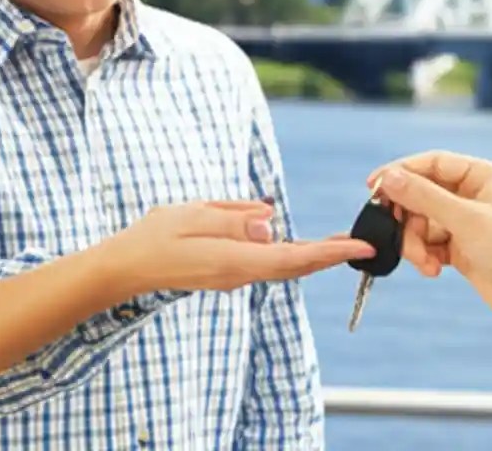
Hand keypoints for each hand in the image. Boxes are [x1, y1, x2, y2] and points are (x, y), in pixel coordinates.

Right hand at [106, 200, 374, 295]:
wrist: (127, 266)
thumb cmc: (155, 237)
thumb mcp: (194, 216)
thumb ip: (234, 219)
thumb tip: (269, 220)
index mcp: (235, 261)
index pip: (293, 257)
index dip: (330, 252)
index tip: (360, 247)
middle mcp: (241, 273)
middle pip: (295, 265)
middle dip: (330, 255)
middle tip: (364, 245)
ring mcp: (235, 276)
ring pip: (283, 264)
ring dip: (312, 254)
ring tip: (342, 243)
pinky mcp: (229, 271)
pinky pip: (267, 262)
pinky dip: (291, 254)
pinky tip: (302, 245)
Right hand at [368, 152, 491, 340]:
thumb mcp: (465, 220)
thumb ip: (423, 197)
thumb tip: (388, 178)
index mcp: (483, 176)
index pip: (433, 164)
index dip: (401, 173)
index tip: (373, 187)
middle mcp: (475, 195)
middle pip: (422, 195)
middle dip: (408, 218)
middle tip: (394, 234)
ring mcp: (468, 222)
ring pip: (423, 223)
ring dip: (416, 243)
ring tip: (425, 263)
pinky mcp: (463, 248)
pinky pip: (431, 244)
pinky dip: (425, 256)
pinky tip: (433, 270)